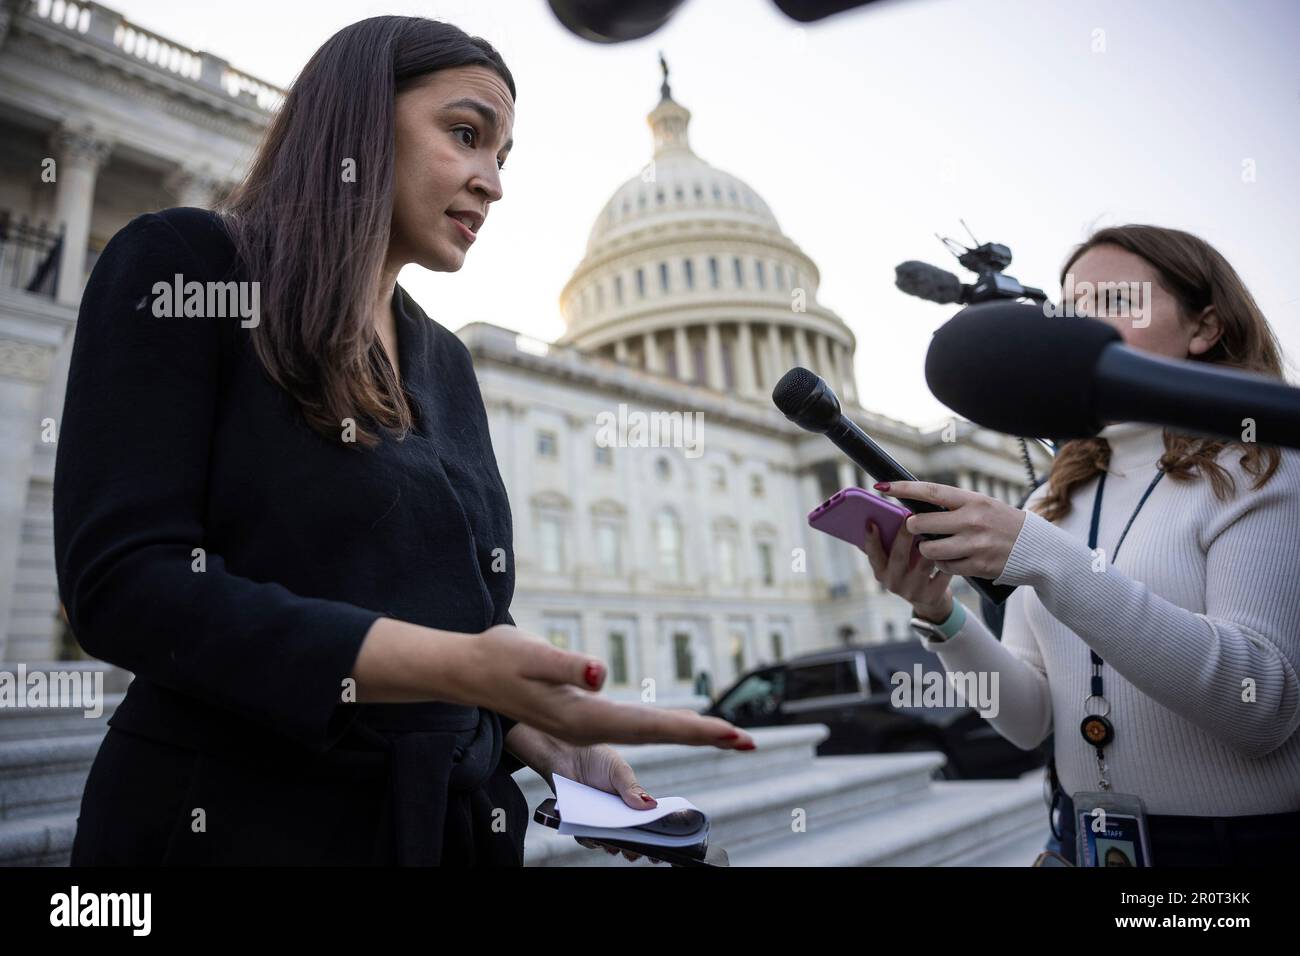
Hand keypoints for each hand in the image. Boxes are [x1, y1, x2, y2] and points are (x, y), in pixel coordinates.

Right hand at [459, 625, 756, 750]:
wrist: (465, 671)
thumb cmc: (496, 656)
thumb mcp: (529, 653)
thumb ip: (567, 665)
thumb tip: (601, 674)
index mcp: (580, 717)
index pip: (648, 725)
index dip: (691, 728)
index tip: (728, 731)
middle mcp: (587, 728)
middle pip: (656, 735)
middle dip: (703, 736)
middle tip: (748, 739)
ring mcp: (585, 726)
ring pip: (647, 732)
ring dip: (689, 732)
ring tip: (728, 735)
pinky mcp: (582, 716)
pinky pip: (633, 726)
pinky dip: (665, 726)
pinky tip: (683, 726)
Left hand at [561, 744, 665, 864]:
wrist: (565, 751)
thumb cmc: (595, 756)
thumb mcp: (618, 770)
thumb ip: (632, 789)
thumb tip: (651, 806)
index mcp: (630, 802)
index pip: (644, 822)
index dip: (651, 835)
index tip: (656, 842)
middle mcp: (614, 813)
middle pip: (628, 837)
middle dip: (632, 847)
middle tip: (632, 850)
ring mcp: (597, 819)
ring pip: (607, 841)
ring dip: (611, 845)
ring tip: (613, 843)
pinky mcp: (579, 821)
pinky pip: (586, 837)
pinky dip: (590, 838)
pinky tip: (592, 834)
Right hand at [858, 506, 953, 619]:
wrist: (929, 600)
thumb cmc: (911, 571)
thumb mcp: (896, 562)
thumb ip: (890, 545)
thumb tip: (884, 517)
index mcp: (881, 572)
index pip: (873, 555)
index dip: (871, 540)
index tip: (871, 522)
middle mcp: (894, 583)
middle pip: (898, 557)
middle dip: (903, 536)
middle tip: (909, 517)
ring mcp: (913, 591)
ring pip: (924, 564)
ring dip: (930, 545)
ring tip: (936, 527)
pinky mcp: (932, 596)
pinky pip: (943, 572)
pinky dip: (949, 558)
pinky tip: (954, 544)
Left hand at [875, 481, 1025, 580]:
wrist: (1035, 549)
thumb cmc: (1003, 523)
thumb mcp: (982, 505)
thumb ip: (954, 505)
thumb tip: (918, 504)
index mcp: (972, 500)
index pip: (930, 492)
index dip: (903, 489)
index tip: (882, 486)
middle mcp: (972, 521)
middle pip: (922, 523)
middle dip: (912, 526)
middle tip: (915, 526)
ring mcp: (974, 545)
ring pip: (929, 549)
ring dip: (925, 549)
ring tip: (935, 545)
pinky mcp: (977, 566)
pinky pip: (945, 567)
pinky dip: (943, 564)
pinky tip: (951, 558)